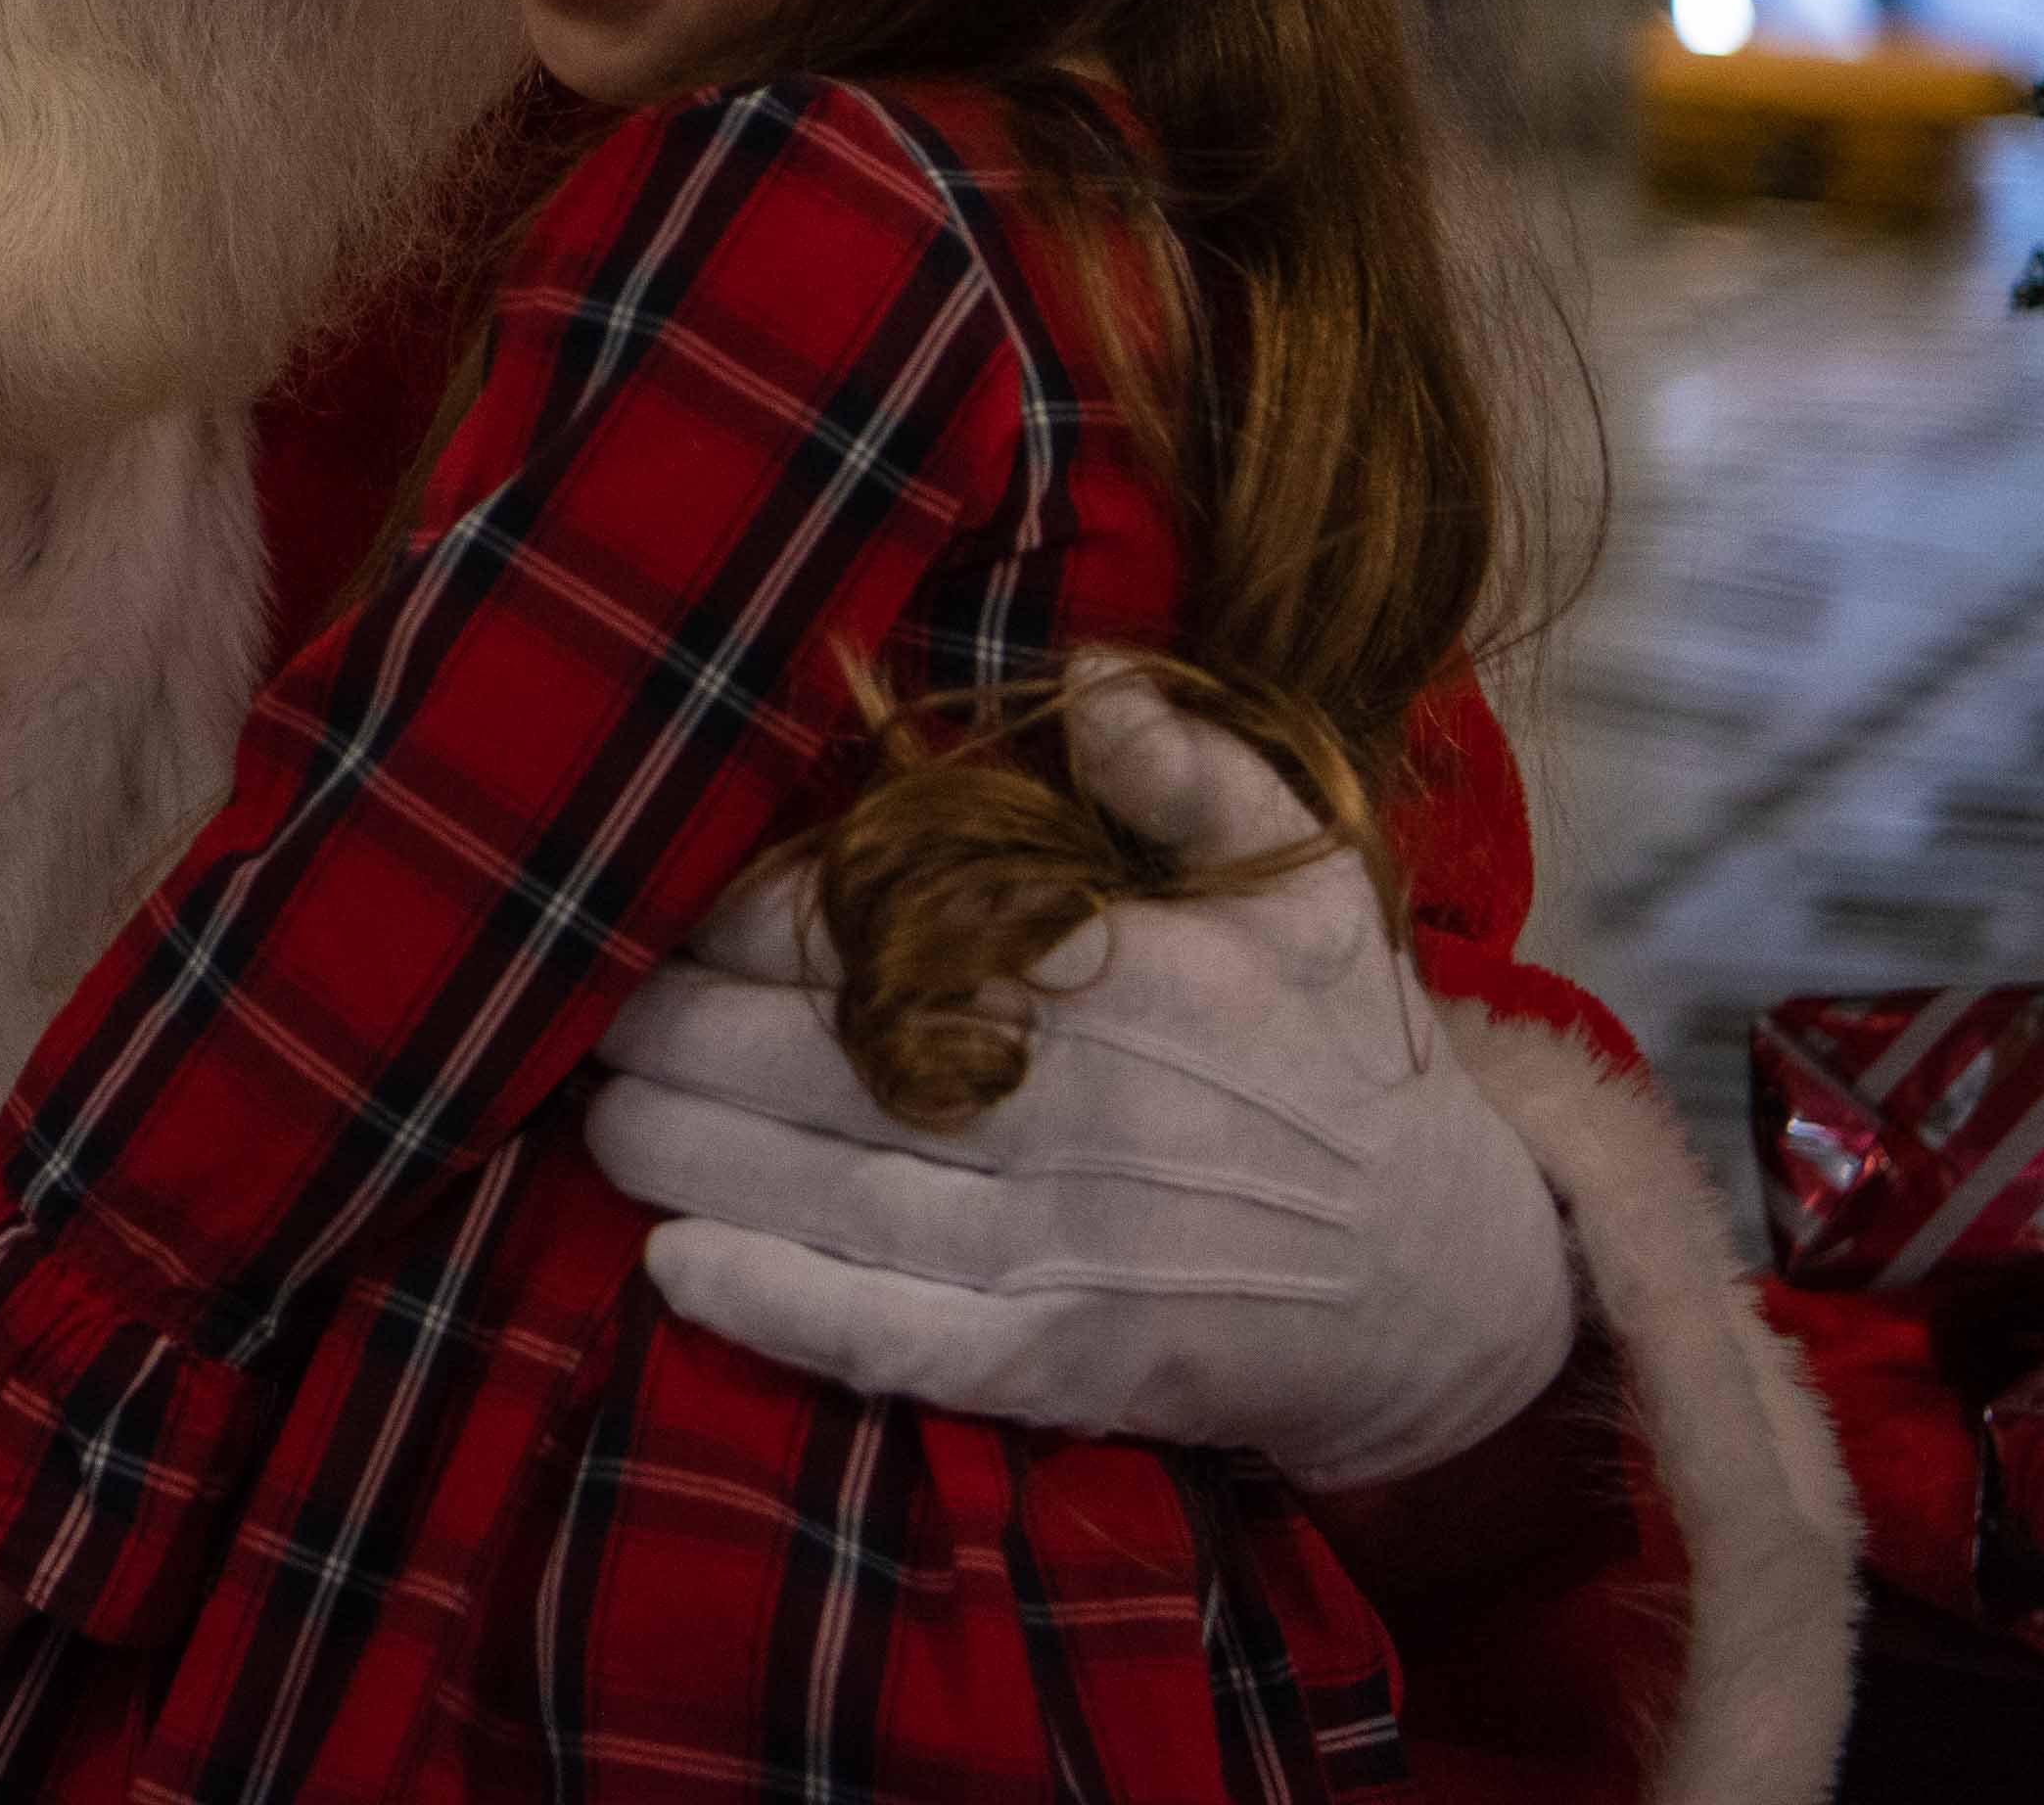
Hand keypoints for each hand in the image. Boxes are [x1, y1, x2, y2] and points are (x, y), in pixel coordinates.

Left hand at [582, 657, 1574, 1491]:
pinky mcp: (1069, 1367)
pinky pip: (893, 1339)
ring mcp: (1073, 1249)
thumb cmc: (1345, 1065)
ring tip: (594, 1119)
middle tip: (587, 1009)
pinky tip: (674, 1268)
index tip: (675, 906)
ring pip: (833, 1192)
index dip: (758, 918)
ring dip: (689, 1155)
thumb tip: (1092, 675)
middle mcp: (1087, 1109)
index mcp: (1127, 975)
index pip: (894, 925)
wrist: (1455, 1281)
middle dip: (682, 1030)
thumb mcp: (1308, 892)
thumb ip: (1196, 779)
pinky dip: (777, 1305)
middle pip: (828, 1057)